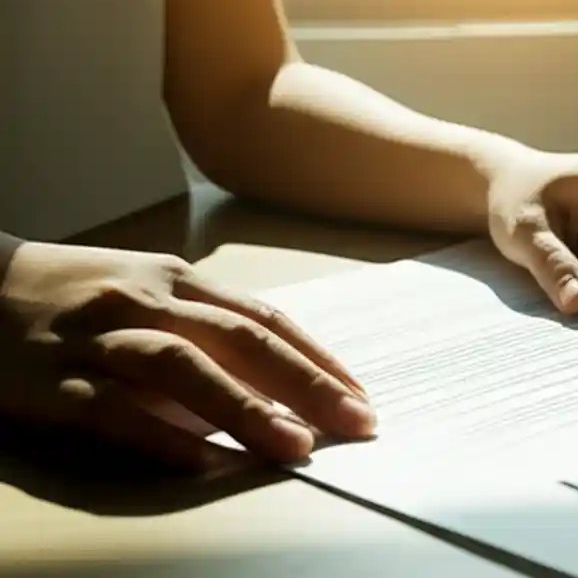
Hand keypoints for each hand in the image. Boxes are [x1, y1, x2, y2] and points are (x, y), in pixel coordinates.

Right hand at [0, 242, 374, 468]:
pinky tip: (201, 460)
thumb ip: (205, 329)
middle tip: (357, 423)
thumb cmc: (75, 294)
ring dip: (247, 408)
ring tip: (295, 447)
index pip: (265, 321)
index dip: (318, 359)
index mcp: (178, 281)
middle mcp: (146, 301)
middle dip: (307, 384)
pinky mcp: (52, 380)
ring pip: (184, 369)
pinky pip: (112, 410)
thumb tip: (278, 381)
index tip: (361, 395)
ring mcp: (99, 338)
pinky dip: (160, 434)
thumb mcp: (147, 294)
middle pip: (241, 341)